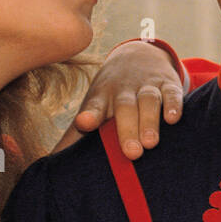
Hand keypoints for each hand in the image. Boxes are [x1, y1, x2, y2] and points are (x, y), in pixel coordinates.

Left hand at [52, 40, 183, 157]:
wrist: (138, 55)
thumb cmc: (112, 94)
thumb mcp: (94, 108)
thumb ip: (75, 137)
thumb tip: (47, 166)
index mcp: (102, 97)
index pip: (94, 105)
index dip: (90, 114)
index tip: (85, 124)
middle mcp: (124, 89)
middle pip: (125, 107)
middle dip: (127, 129)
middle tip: (132, 153)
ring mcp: (147, 85)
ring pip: (148, 100)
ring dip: (150, 120)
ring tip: (151, 143)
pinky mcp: (168, 83)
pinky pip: (172, 93)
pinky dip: (174, 104)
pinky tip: (173, 119)